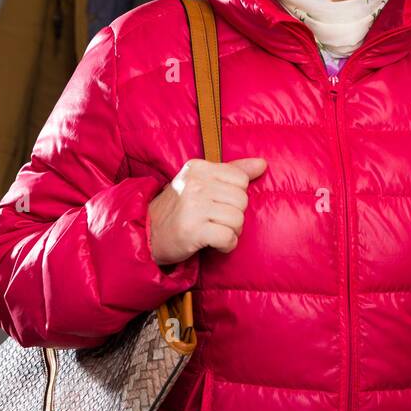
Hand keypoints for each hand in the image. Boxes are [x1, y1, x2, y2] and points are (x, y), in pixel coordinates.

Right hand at [147, 157, 266, 265]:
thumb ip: (232, 171)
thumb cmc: (180, 208)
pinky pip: (228, 237)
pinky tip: (214, 244)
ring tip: (215, 232)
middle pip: (242, 200)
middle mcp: (195, 184)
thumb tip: (262, 164)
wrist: (147, 233)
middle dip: (235, 216)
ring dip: (231, 232)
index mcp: (198, 168)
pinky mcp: (192, 230)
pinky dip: (226, 245)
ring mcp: (192, 206)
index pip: (241, 180)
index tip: (218, 204)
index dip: (235, 196)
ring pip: (237, 219)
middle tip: (217, 222)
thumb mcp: (201, 182)